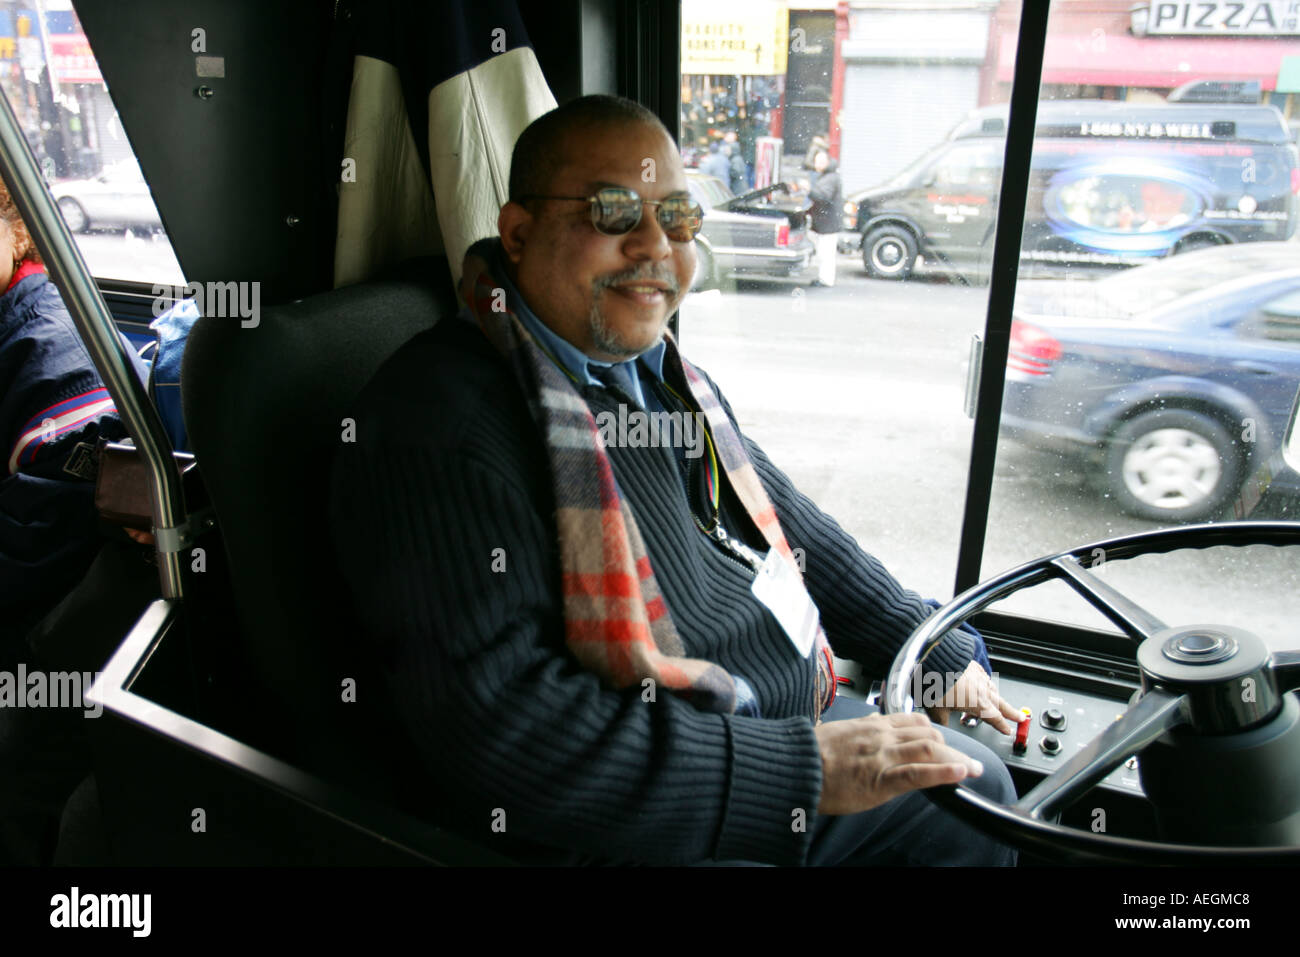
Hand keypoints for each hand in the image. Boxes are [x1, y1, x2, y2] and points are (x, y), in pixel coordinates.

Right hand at [815, 711, 982, 814]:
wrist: (794, 767)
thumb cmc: (808, 755)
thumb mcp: (838, 736)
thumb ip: (858, 736)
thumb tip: (865, 740)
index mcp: (871, 725)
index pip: (913, 721)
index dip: (934, 732)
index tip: (945, 741)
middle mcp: (882, 736)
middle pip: (928, 735)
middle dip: (952, 748)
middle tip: (968, 760)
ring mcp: (883, 756)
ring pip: (930, 750)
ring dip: (958, 759)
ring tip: (974, 769)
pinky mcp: (881, 779)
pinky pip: (918, 773)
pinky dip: (944, 773)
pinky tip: (961, 773)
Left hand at [927, 660, 1019, 734]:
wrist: (935, 660)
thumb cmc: (935, 685)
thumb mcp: (937, 710)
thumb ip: (943, 721)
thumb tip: (941, 729)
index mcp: (978, 704)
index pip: (995, 719)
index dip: (1002, 726)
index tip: (1008, 730)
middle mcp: (982, 690)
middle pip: (1001, 704)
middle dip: (1012, 712)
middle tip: (1021, 717)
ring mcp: (979, 677)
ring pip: (993, 689)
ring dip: (998, 697)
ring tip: (1000, 702)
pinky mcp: (973, 666)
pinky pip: (984, 676)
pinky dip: (986, 682)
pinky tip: (984, 682)